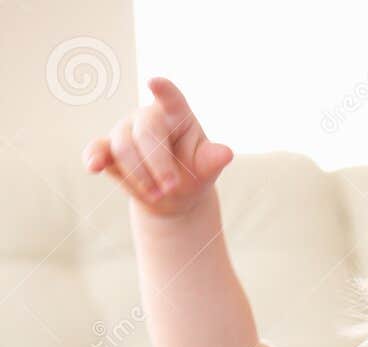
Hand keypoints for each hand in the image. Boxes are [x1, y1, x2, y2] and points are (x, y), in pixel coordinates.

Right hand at [81, 77, 232, 216]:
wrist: (171, 195)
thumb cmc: (192, 173)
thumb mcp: (206, 169)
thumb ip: (212, 160)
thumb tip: (226, 154)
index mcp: (176, 114)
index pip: (172, 98)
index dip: (164, 91)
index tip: (155, 82)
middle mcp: (148, 117)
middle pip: (146, 132)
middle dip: (157, 162)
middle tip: (170, 187)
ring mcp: (126, 131)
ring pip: (123, 145)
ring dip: (138, 173)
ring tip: (155, 196)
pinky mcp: (109, 149)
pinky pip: (98, 149)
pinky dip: (94, 157)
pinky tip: (94, 167)